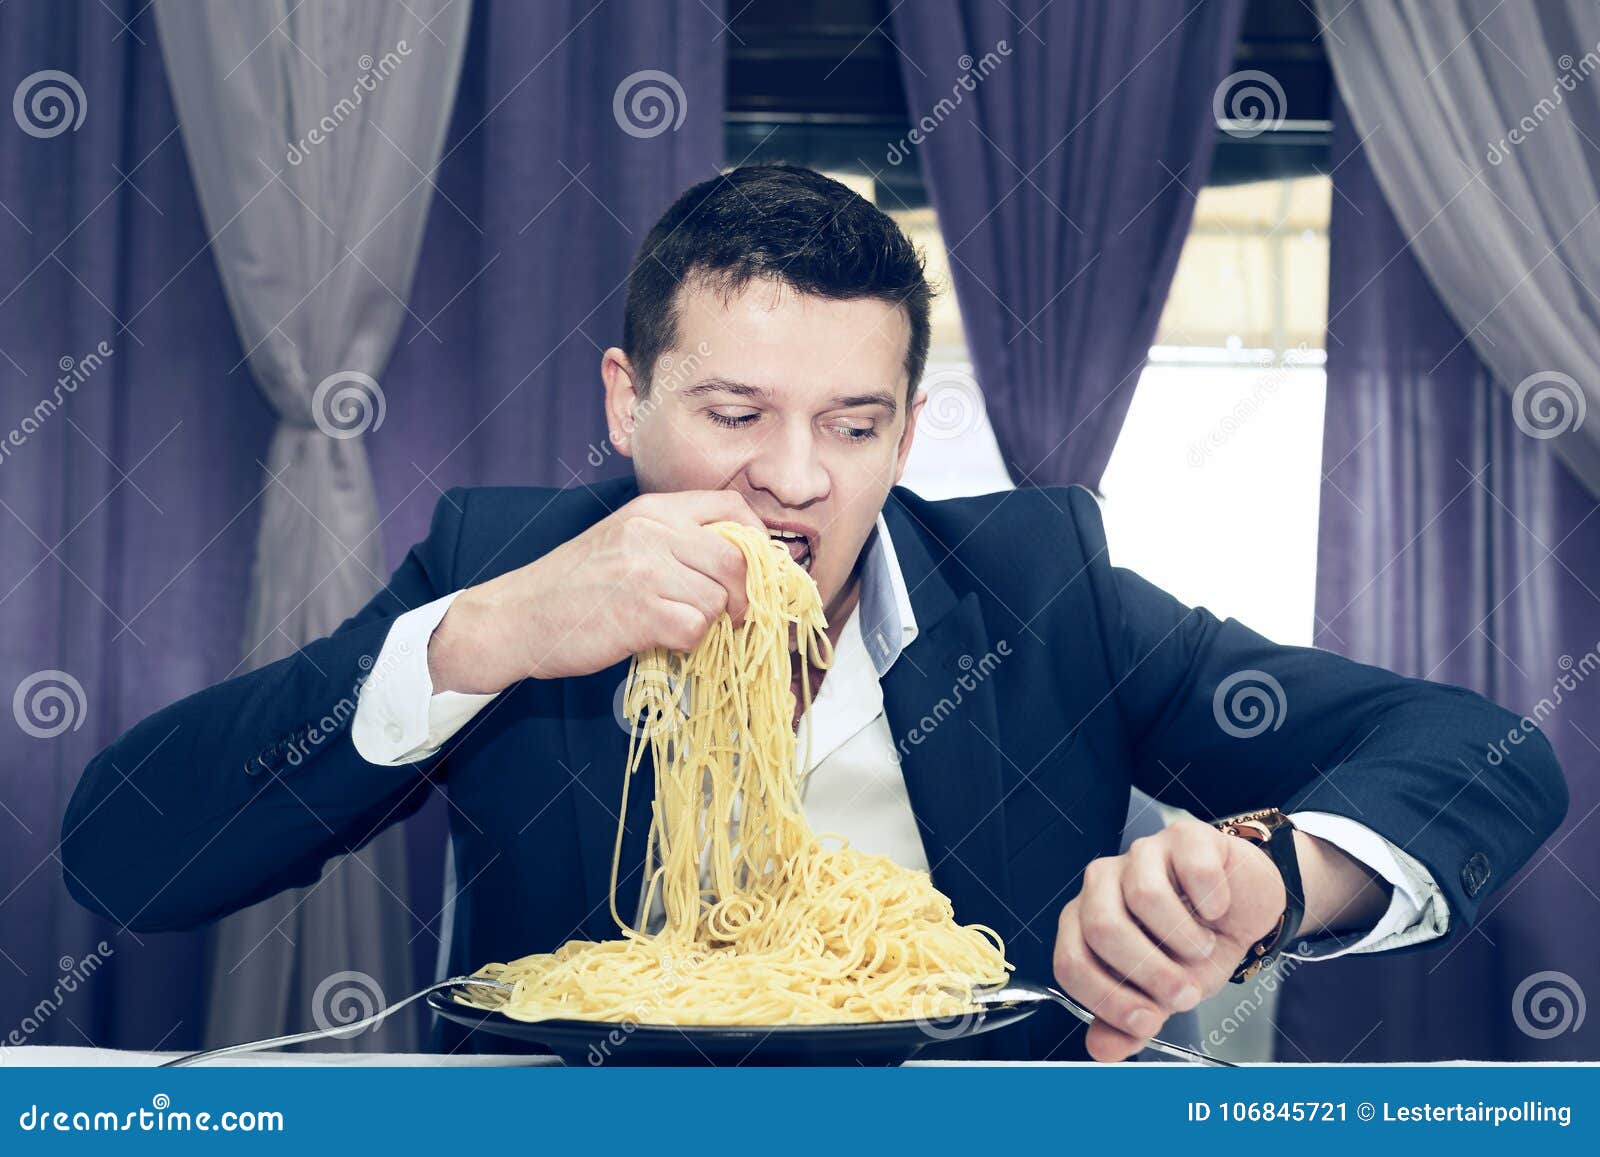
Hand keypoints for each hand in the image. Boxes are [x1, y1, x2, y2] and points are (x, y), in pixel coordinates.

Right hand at [427, 490, 766, 692]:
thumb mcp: (623, 540)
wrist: (515, 616)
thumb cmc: (571, 586)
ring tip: (677, 626)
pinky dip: (687, 644)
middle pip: (736, 558)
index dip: (757, 537)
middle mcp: (652, 531)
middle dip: (745, 594)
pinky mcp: (640, 612)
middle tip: (733, 615)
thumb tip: (739, 564)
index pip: (730, 505)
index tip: (759, 567)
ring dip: (707, 622)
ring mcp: (646, 570)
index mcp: (652, 508)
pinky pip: (695, 630)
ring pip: (718, 599)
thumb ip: (673, 540)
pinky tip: (660, 641)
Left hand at [1052, 817, 1285, 1061]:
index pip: (1072, 962)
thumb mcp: (1164, 995)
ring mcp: (1141, 854)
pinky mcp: (1183, 835)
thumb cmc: (1195, 947)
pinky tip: (1219, 910)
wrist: (1245, 908)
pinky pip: (1191, 869)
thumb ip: (1129, 1023)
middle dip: (1149, 972)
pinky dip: (1213, 901)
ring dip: (1184, 938)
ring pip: (1144, 896)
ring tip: (1202, 948)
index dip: (1107, 998)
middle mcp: (1102, 884)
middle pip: (1103, 928)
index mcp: (1085, 923)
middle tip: (1184, 992)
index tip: (1147, 1019)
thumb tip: (1100, 1050)